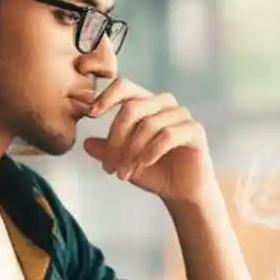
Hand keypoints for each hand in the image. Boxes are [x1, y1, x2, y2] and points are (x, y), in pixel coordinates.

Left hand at [79, 78, 214, 204]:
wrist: (182, 192)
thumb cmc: (154, 172)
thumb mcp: (124, 161)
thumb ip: (107, 150)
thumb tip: (85, 143)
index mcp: (146, 102)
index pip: (124, 86)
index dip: (106, 96)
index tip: (91, 114)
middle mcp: (164, 103)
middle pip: (132, 108)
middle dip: (116, 140)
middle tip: (109, 168)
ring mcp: (181, 115)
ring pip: (148, 124)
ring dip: (132, 152)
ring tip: (124, 174)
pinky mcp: (195, 131)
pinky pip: (167, 135)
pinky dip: (150, 152)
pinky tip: (143, 166)